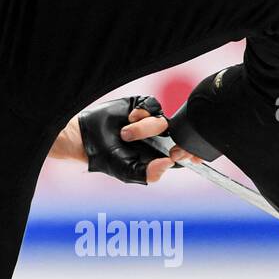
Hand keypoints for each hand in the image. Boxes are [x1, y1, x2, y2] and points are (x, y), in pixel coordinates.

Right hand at [73, 95, 202, 184]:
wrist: (87, 138)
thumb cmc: (108, 159)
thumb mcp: (129, 172)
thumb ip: (150, 173)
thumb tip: (169, 163)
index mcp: (160, 154)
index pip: (182, 151)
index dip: (190, 151)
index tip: (191, 156)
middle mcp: (158, 138)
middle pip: (176, 134)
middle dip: (169, 137)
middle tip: (158, 143)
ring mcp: (151, 121)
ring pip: (163, 120)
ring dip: (144, 127)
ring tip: (125, 133)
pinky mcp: (142, 106)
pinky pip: (153, 105)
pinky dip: (141, 113)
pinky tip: (129, 118)